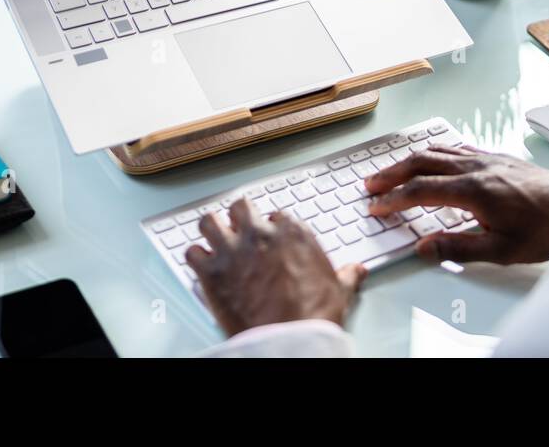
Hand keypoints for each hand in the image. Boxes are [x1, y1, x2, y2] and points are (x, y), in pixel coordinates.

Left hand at [185, 198, 366, 336]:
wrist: (289, 340)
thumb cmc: (313, 315)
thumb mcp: (339, 292)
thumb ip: (346, 276)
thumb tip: (357, 270)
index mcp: (291, 232)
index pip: (277, 215)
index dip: (271, 227)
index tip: (271, 236)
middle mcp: (259, 235)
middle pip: (241, 207)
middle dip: (240, 217)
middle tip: (241, 229)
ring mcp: (232, 250)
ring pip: (210, 221)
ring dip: (211, 229)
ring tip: (213, 236)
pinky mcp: (211, 272)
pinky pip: (192, 252)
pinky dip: (195, 257)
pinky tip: (201, 263)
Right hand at [366, 146, 548, 264]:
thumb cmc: (546, 229)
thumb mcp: (502, 250)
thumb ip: (459, 248)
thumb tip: (424, 247)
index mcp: (472, 191)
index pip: (419, 191)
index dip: (393, 200)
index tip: (376, 208)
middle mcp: (475, 168)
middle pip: (420, 163)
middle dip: (390, 174)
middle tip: (370, 185)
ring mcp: (485, 158)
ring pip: (435, 150)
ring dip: (407, 159)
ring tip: (390, 170)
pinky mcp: (495, 156)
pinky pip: (455, 147)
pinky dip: (433, 151)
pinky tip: (431, 157)